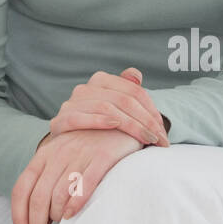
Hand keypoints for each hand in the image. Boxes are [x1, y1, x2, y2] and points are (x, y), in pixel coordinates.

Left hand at [11, 128, 141, 223]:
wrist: (116, 120)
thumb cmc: (86, 143)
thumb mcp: (60, 154)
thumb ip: (46, 175)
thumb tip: (33, 208)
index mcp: (44, 154)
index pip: (22, 188)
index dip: (19, 213)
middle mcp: (59, 154)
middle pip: (39, 197)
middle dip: (36, 222)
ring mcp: (80, 154)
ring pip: (60, 194)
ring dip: (56, 215)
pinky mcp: (102, 157)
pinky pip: (85, 185)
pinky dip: (76, 204)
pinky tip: (72, 214)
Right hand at [49, 68, 170, 148]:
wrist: (68, 148)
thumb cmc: (99, 129)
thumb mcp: (116, 109)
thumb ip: (126, 90)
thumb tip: (135, 75)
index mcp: (101, 81)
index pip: (134, 92)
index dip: (152, 111)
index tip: (163, 131)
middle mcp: (85, 89)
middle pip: (123, 100)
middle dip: (146, 121)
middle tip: (160, 140)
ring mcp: (70, 104)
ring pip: (106, 107)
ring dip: (131, 125)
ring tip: (146, 140)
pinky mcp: (59, 122)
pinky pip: (79, 118)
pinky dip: (98, 120)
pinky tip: (114, 124)